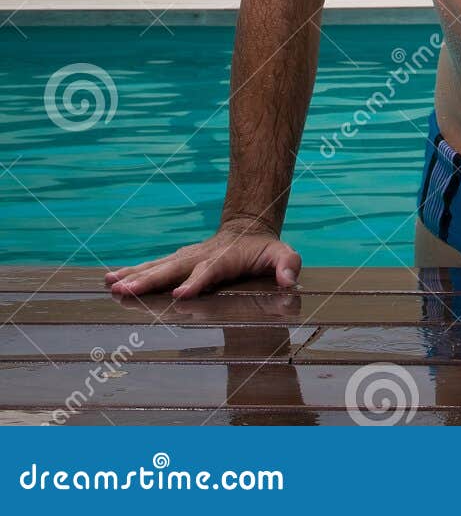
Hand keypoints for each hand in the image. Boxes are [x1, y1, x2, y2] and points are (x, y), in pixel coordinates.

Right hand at [103, 218, 301, 298]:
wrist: (248, 228)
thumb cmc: (265, 249)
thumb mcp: (283, 254)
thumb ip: (288, 265)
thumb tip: (289, 280)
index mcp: (223, 259)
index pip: (209, 271)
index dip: (196, 282)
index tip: (180, 294)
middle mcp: (199, 257)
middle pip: (173, 269)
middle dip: (150, 280)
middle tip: (126, 290)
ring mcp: (186, 257)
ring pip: (157, 266)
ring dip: (134, 276)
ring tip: (110, 284)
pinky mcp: (177, 260)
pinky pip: (152, 266)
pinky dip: (131, 272)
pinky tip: (110, 280)